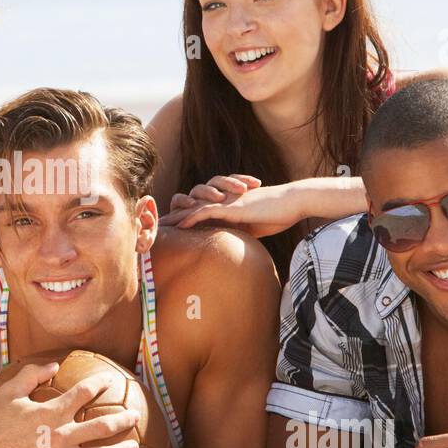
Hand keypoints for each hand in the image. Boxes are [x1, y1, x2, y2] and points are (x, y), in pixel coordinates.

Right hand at [0, 361, 140, 447]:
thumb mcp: (8, 392)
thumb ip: (32, 374)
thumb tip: (54, 364)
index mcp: (52, 411)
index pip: (84, 393)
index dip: (101, 384)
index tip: (112, 380)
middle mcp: (61, 434)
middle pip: (102, 425)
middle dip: (123, 419)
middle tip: (135, 415)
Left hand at [160, 177, 301, 237]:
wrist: (292, 203)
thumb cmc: (278, 214)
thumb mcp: (255, 227)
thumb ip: (243, 232)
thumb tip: (237, 247)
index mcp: (227, 205)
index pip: (201, 211)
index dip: (185, 219)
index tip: (170, 230)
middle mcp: (223, 200)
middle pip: (191, 206)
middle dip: (173, 216)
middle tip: (155, 226)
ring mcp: (226, 202)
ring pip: (194, 207)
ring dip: (176, 217)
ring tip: (159, 227)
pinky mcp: (232, 206)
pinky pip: (206, 211)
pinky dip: (191, 218)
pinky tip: (179, 226)